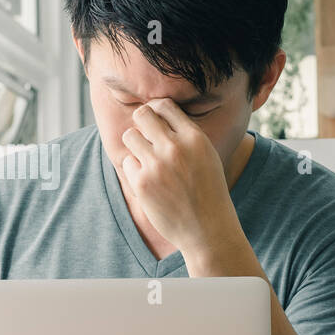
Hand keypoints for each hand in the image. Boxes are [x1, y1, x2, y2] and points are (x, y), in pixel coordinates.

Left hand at [119, 98, 233, 260]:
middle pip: (142, 114)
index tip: (156, 122)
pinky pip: (126, 162)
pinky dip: (134, 170)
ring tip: (147, 159)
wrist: (208, 229)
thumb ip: (185, 135)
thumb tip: (158, 113)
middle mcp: (175, 147)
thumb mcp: (207, 155)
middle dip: (141, 123)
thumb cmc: (208, 191)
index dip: (156, 111)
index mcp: (194, 138)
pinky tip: (148, 181)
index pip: (164, 105)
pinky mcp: (142, 183)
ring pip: (129, 135)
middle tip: (146, 138)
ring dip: (135, 145)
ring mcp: (156, 165)